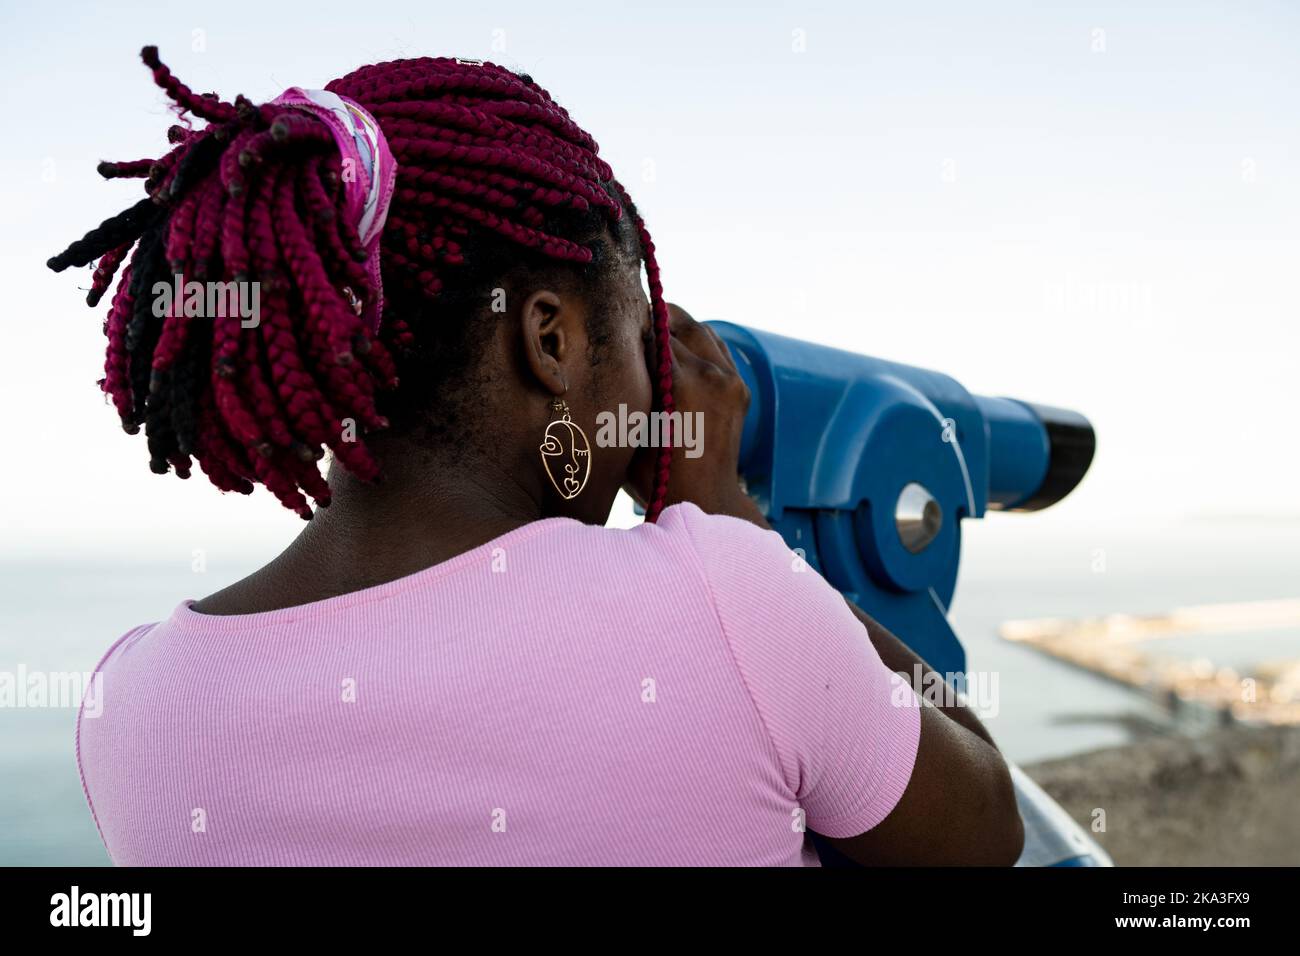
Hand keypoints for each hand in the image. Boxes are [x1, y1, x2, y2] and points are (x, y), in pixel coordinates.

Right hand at [624, 304, 766, 524]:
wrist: (704, 499)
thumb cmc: (656, 474)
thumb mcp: (630, 430)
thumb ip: (627, 389)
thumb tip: (611, 356)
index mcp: (683, 384)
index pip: (653, 333)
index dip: (631, 326)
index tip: (612, 323)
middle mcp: (712, 375)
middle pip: (679, 326)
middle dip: (654, 321)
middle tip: (629, 318)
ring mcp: (731, 380)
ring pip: (701, 332)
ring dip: (677, 327)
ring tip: (652, 327)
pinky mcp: (740, 387)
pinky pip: (717, 349)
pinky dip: (697, 342)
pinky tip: (677, 346)